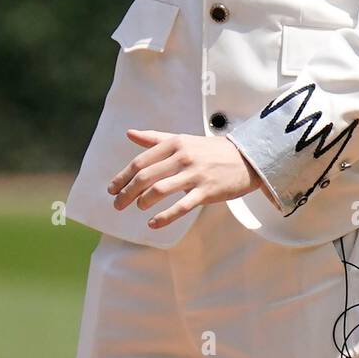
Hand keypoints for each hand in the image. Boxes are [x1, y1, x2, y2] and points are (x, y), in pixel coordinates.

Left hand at [108, 129, 264, 228]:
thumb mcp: (182, 140)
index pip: (141, 161)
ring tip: (137, 208)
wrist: (246, 158)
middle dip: (127, 192)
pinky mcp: (207, 192)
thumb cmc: (210, 150)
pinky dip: (165, 217)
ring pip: (160, 190)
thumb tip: (129, 133)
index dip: (123, 176)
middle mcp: (183, 156)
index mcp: (174, 143)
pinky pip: (182, 206)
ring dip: (143, 202)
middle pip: (146, 176)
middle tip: (117, 205)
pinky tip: (153, 224)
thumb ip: (155, 139)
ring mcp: (195, 174)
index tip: (111, 189)